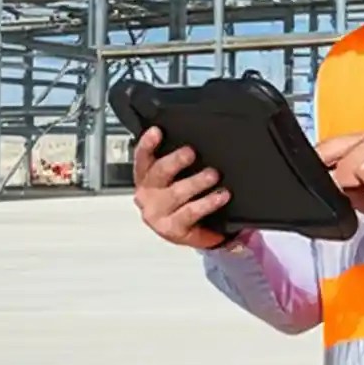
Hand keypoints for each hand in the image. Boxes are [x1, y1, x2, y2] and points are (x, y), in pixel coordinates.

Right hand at [132, 126, 229, 248]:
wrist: (192, 233)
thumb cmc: (183, 200)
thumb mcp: (178, 177)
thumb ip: (179, 160)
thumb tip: (196, 139)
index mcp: (146, 177)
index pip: (142, 157)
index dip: (148, 144)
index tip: (157, 132)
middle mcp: (147, 194)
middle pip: (158, 173)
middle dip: (175, 161)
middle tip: (191, 152)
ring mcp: (157, 213)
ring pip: (176, 193)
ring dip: (196, 182)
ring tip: (212, 175)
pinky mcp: (171, 229)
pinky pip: (191, 213)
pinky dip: (207, 203)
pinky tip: (221, 196)